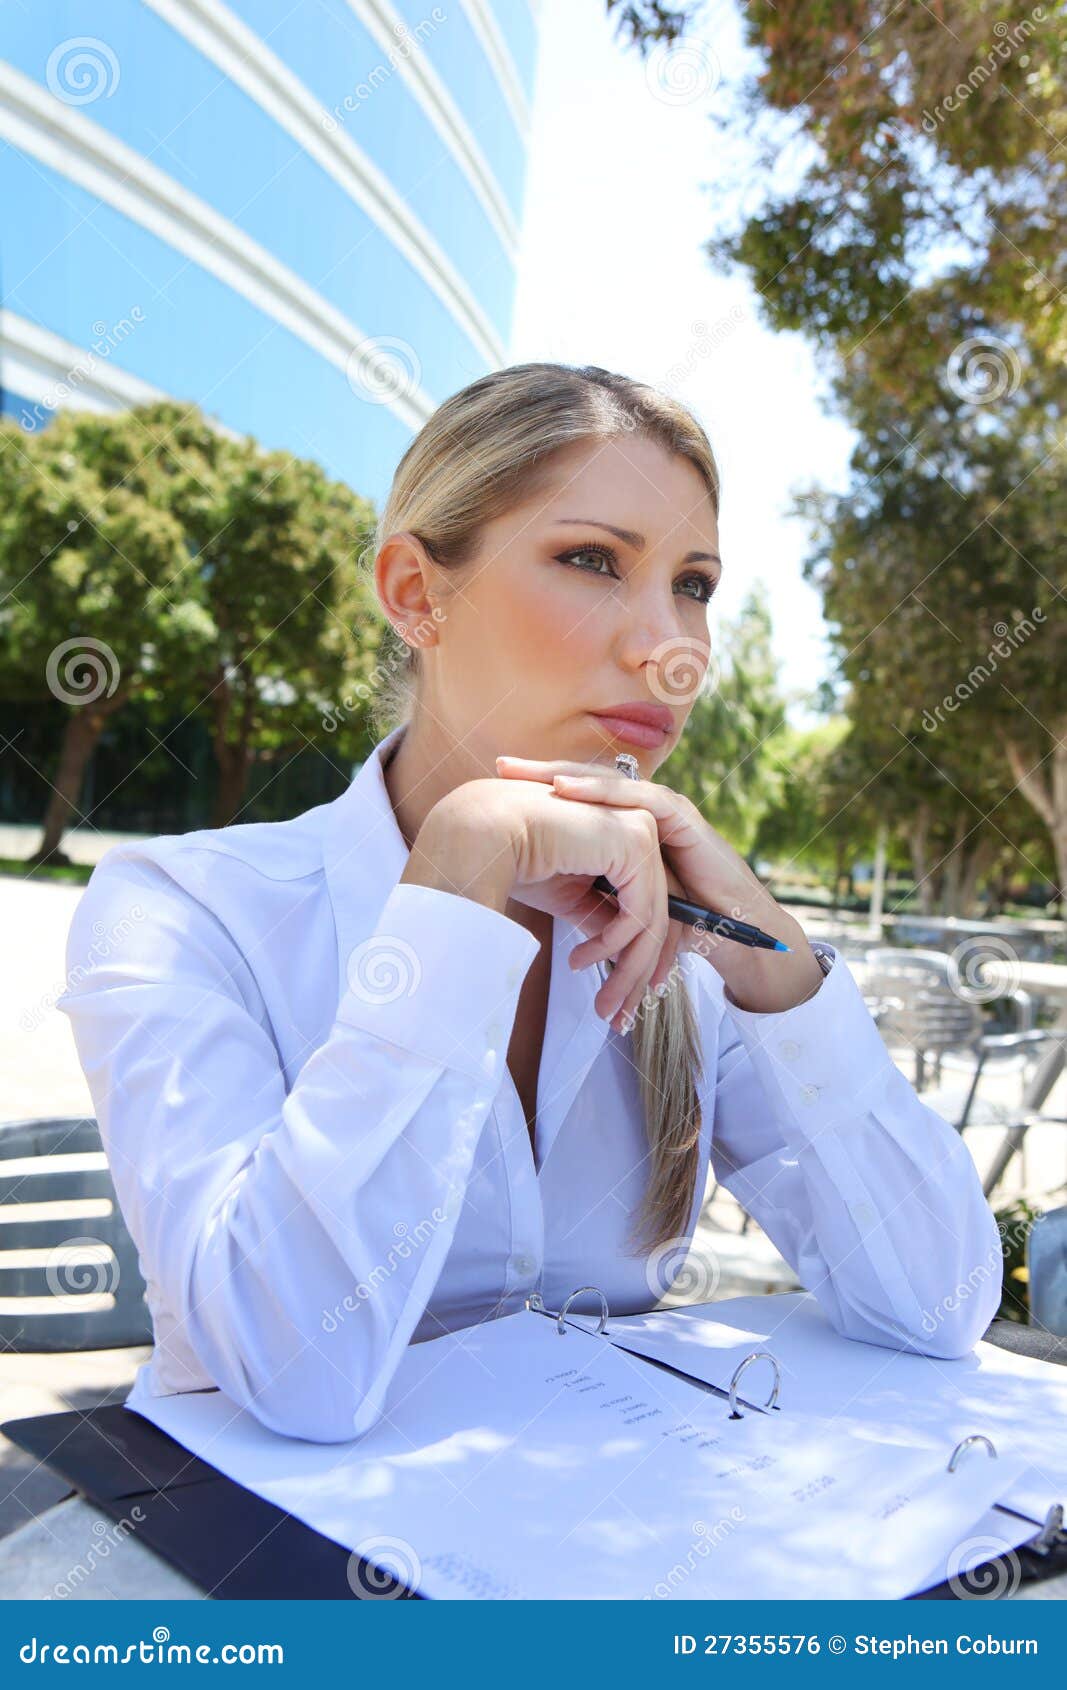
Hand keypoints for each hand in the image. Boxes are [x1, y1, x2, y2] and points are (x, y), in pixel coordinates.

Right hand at [413, 774, 682, 1031]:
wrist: (483, 834)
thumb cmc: (515, 858)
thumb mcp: (568, 896)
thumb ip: (599, 916)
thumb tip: (620, 949)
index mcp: (625, 836)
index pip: (649, 903)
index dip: (639, 955)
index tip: (623, 998)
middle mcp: (640, 828)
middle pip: (656, 914)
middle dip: (637, 973)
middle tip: (619, 1016)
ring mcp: (642, 832)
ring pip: (652, 919)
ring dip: (626, 971)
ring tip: (603, 1006)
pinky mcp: (635, 842)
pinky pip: (638, 912)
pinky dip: (613, 946)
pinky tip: (579, 960)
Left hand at [494, 755, 824, 1013]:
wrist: (733, 934)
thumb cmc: (678, 922)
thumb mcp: (618, 904)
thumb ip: (588, 895)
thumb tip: (540, 906)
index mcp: (623, 826)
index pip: (574, 799)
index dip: (536, 790)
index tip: (494, 784)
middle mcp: (640, 812)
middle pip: (584, 782)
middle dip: (541, 773)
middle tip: (500, 766)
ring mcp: (662, 810)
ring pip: (608, 784)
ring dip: (568, 776)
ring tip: (530, 775)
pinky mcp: (682, 818)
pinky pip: (638, 798)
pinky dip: (603, 793)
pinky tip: (569, 790)